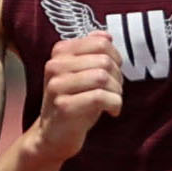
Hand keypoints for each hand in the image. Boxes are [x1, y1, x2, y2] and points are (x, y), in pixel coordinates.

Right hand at [28, 33, 122, 159]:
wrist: (54, 135)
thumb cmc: (74, 102)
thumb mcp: (83, 73)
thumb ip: (92, 52)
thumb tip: (106, 35)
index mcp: (60, 52)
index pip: (101, 42)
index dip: (116, 58)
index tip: (114, 74)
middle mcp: (55, 65)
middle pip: (104, 60)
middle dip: (118, 77)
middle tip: (115, 92)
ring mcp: (57, 85)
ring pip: (102, 77)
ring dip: (116, 92)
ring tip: (113, 101)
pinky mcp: (64, 106)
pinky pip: (100, 97)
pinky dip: (114, 104)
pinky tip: (112, 112)